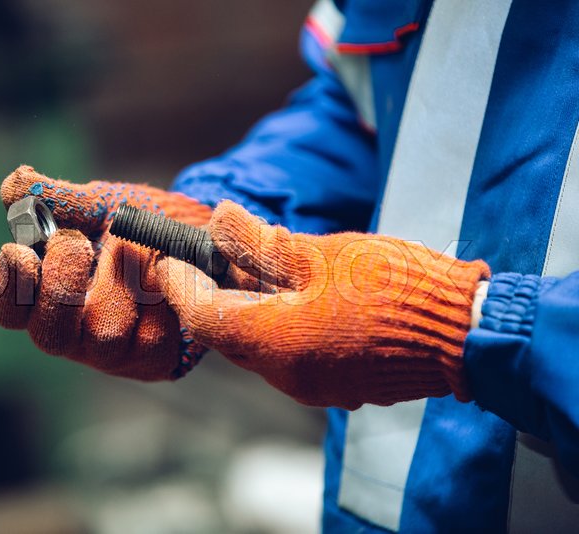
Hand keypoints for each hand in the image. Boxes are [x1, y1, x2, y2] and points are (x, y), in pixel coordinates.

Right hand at [0, 166, 212, 379]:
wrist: (205, 235)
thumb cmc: (143, 221)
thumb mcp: (103, 202)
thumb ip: (60, 198)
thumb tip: (17, 185)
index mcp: (47, 296)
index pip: (8, 310)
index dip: (6, 287)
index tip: (19, 251)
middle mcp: (75, 334)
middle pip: (50, 335)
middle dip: (62, 285)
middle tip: (77, 241)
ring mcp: (116, 354)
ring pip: (106, 335)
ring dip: (123, 281)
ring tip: (139, 247)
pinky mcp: (156, 361)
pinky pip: (155, 339)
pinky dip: (162, 298)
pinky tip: (171, 272)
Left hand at [156, 201, 490, 407]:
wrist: (466, 333)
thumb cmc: (397, 289)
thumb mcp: (321, 254)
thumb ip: (260, 243)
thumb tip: (217, 220)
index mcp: (275, 343)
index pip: (202, 315)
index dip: (179, 283)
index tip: (169, 257)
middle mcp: (286, 375)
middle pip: (228, 333)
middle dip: (213, 293)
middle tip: (211, 254)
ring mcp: (313, 386)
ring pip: (260, 344)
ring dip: (249, 308)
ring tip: (254, 267)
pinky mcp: (337, 385)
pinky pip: (290, 354)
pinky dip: (280, 324)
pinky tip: (295, 293)